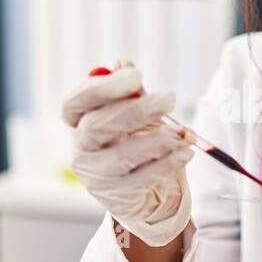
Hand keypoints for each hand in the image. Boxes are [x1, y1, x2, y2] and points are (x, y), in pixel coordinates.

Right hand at [60, 65, 193, 247]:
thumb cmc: (133, 142)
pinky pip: (144, 178)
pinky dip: (168, 163)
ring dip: (158, 140)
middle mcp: (81, 149)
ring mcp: (96, 176)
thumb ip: (129, 93)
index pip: (75, 103)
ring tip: (184, 132)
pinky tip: (186, 151)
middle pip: (98, 126)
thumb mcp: (131, 115)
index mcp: (77, 123)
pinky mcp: (118, 198)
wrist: (140, 191)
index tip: (135, 75)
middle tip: (169, 99)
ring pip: (122, 156)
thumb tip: (123, 64)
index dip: (101, 88)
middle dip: (136, 110)